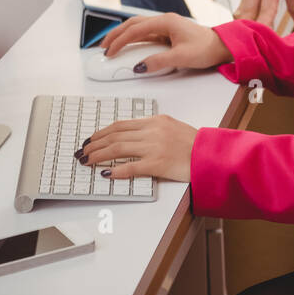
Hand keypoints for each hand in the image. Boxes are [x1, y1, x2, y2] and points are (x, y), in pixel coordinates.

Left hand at [76, 114, 197, 182]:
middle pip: (116, 135)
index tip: (91, 139)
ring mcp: (155, 146)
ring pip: (119, 148)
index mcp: (155, 121)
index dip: (102, 132)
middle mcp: (153, 131)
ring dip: (99, 155)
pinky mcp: (158, 163)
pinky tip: (106, 173)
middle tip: (82, 152)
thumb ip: (152, 130)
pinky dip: (116, 170)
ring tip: (87, 161)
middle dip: (95, 144)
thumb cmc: (193, 144)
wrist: (210, 154)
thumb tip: (130, 138)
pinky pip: (132, 166)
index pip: (121, 125)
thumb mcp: (172, 128)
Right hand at [99, 13, 231, 71]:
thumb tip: (139, 66)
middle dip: (116, 34)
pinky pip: (146, 33)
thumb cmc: (206, 48)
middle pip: (133, 24)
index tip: (109, 52)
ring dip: (123, 35)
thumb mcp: (182, 57)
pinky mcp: (168, 33)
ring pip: (138, 27)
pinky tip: (128, 46)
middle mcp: (164, 21)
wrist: (221, 46)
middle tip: (103, 47)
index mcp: (166, 22)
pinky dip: (134, 39)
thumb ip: (159, 61)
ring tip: (111, 46)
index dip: (120, 40)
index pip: (136, 29)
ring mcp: (166, 26)